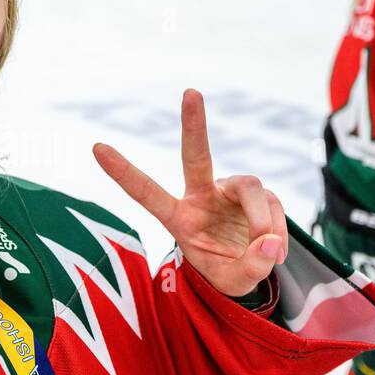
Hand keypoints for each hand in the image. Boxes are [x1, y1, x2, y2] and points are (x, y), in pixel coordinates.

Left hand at [92, 88, 287, 297]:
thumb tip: (270, 242)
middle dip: (194, 124)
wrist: (248, 266)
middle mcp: (201, 196)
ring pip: (250, 188)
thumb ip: (251, 266)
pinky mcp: (255, 191)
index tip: (97, 147)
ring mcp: (229, 190)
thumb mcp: (235, 282)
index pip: (147, 193)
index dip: (123, 172)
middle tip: (190, 92)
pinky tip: (274, 246)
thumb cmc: (228, 271)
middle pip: (196, 156)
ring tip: (269, 249)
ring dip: (264, 220)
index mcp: (179, 218)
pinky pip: (272, 203)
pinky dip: (278, 228)